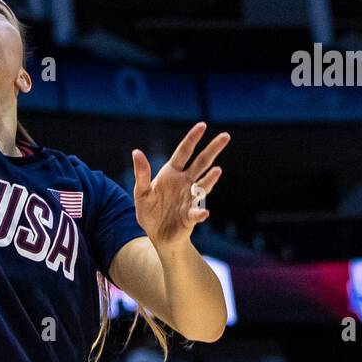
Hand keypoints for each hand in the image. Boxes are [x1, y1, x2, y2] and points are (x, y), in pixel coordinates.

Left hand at [132, 124, 229, 252]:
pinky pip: (196, 214)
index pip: (184, 152)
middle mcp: (185, 183)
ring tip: (217, 170)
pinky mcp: (190, 217)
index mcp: (172, 173)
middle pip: (201, 163)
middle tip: (226, 136)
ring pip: (204, 185)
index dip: (193, 138)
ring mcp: (190, 199)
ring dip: (210, 179)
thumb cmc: (149, 211)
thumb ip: (141, 173)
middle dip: (212, 149)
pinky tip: (204, 213)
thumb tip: (136, 152)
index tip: (202, 125)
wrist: (158, 236)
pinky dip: (200, 213)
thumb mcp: (141, 192)